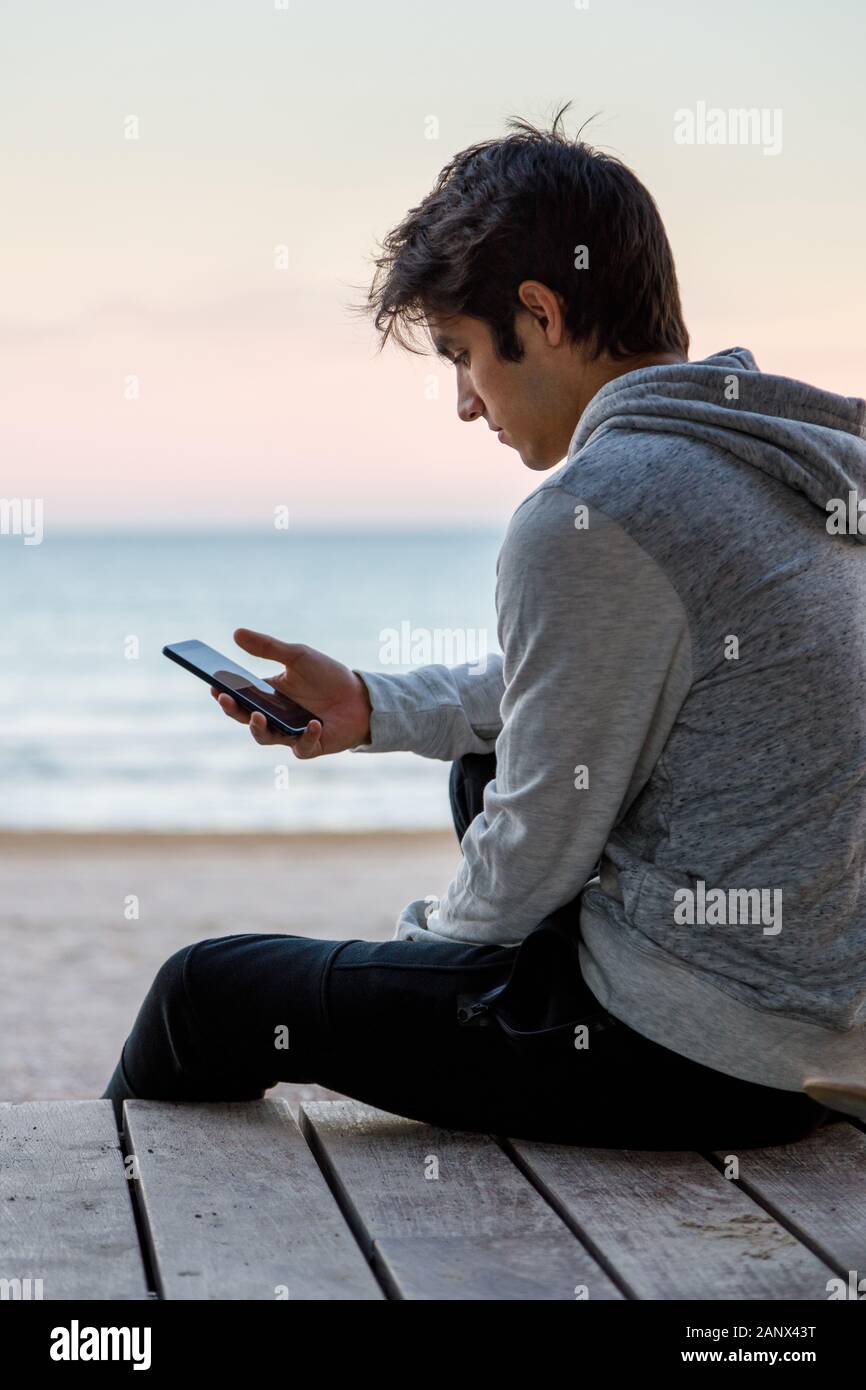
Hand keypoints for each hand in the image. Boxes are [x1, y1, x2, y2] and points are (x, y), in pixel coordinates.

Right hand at [210, 628, 371, 758]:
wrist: (361, 696)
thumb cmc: (328, 676)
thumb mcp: (297, 656)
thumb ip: (268, 647)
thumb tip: (236, 633)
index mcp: (268, 696)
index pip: (240, 696)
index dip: (224, 692)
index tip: (213, 683)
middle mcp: (275, 717)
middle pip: (246, 718)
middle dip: (233, 710)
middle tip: (225, 698)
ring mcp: (290, 734)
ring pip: (266, 738)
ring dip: (259, 728)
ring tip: (258, 715)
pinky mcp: (310, 746)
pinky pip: (302, 746)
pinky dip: (306, 736)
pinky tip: (313, 723)